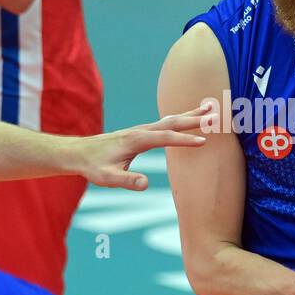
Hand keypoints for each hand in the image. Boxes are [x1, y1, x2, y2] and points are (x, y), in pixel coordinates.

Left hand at [78, 107, 207, 189]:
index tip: (203, 142)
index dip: (184, 140)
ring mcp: (141, 130)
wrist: (79, 153)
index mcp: (136, 140)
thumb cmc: (93, 166)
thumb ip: (126, 181)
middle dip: (194, 120)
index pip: (165, 138)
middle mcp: (141, 130)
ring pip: (170, 120)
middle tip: (215, 115)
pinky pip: (165, 123)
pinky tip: (187, 118)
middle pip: (171, 122)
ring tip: (209, 109)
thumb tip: (145, 184)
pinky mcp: (141, 132)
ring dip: (190, 115)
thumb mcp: (107, 178)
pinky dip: (180, 119)